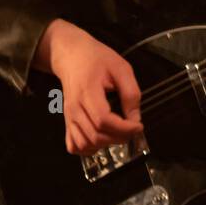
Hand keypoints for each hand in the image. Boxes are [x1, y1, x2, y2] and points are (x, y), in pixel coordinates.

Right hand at [35, 19, 142, 154]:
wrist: (72, 56)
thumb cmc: (97, 59)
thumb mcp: (121, 69)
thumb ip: (130, 94)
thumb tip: (135, 119)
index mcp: (87, 92)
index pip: (104, 120)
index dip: (124, 128)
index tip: (138, 126)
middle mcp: (74, 108)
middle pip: (96, 136)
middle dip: (119, 138)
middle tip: (132, 129)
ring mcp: (68, 117)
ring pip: (85, 144)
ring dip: (105, 144)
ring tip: (118, 133)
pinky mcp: (67, 122)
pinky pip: (74, 145)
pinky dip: (88, 149)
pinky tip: (101, 139)